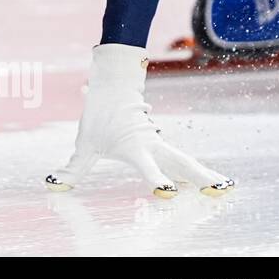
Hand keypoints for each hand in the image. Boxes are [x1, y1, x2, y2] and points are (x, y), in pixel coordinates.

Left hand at [45, 44, 233, 197]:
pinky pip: (180, 159)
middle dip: (200, 177)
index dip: (156, 179)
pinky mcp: (161, 143)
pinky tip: (206, 183)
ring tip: (224, 189)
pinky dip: (195, 171)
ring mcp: (159, 143)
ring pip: (185, 160)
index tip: (167, 193)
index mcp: (134, 147)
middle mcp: (152, 145)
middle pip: (180, 163)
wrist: (114, 85)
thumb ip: (75, 168)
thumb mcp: (85, 144)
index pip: (148, 166)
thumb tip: (54, 184)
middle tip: (220, 191)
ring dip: (204, 173)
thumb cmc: (99, 115)